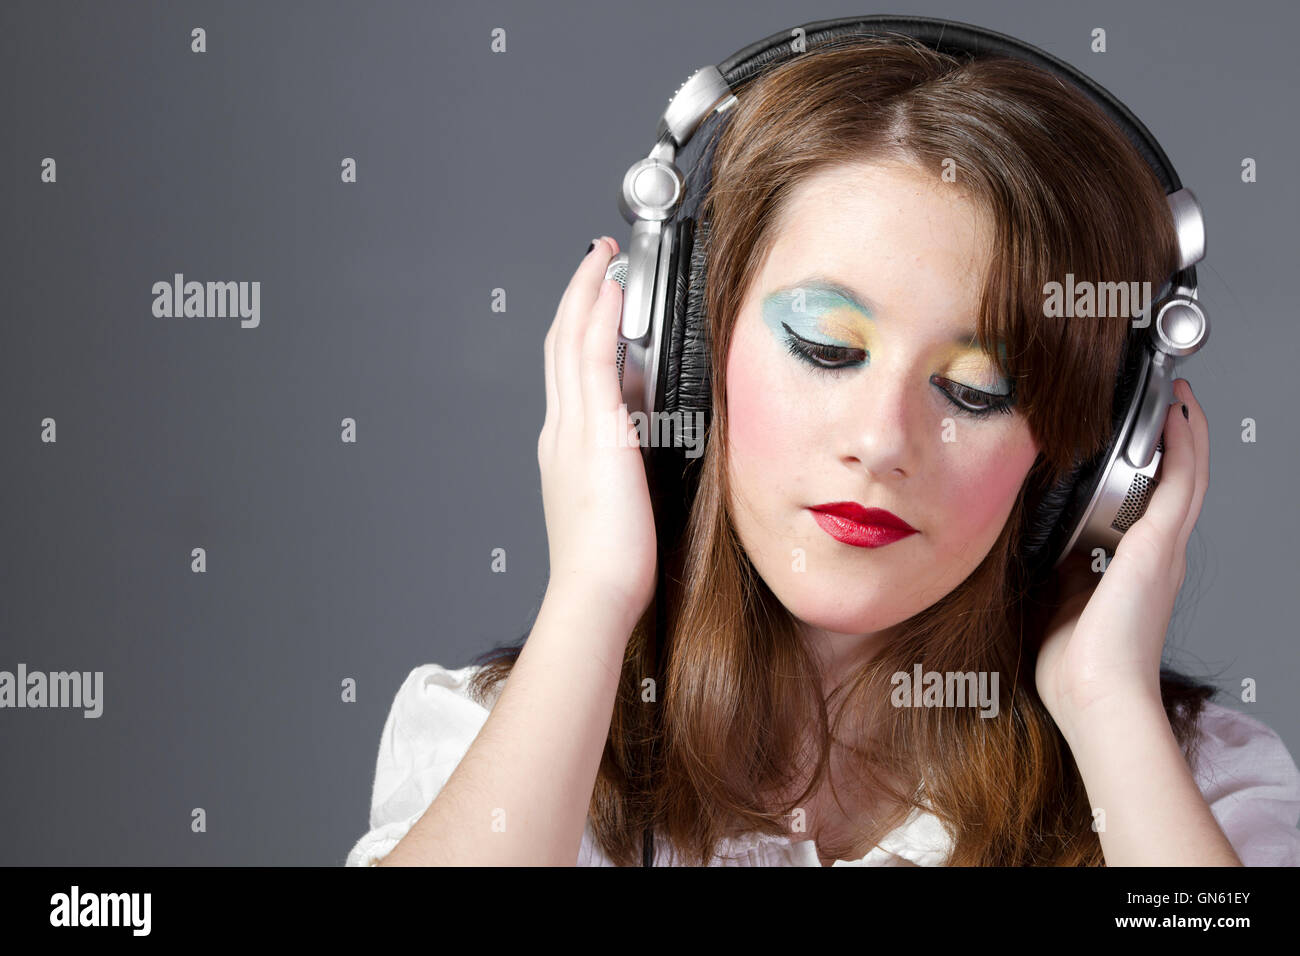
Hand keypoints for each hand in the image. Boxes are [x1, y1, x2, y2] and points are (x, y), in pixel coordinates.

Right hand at [537, 237, 657, 626]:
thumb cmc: (610, 567)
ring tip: (602, 261)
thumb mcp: (615, 508)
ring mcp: (573, 428)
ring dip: (586, 294)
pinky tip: (610, 292)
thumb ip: (621, 472)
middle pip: (558, 346)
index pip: (567, 374)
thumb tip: (643, 454)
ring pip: (570, 341)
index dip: (576, 331)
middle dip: (576, 298)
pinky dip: (598, 320)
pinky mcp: (596, 430)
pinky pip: (591, 359)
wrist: (595, 591)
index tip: (593, 304)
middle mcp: (562, 431)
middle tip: (594, 263)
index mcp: (565, 450)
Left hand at [1035, 378, 1208, 738]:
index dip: (1150, 471)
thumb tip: (1044, 545)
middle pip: (1176, 485)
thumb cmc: (1076, 667)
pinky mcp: (1159, 547)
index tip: (1138, 441)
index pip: (1148, 507)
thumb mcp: (1060, 601)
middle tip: (1169, 404)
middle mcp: (1157, 557)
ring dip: (1186, 435)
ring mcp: (1163, 551)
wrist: (1095, 696)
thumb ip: (1061, 569)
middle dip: (1174, 444)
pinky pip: (1180, 484)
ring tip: (1178, 399)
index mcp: (1134, 570)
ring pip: (1187, 477)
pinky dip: (1183, 447)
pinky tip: (1177, 416)